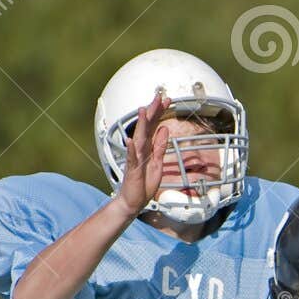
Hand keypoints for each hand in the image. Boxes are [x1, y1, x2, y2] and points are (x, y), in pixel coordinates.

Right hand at [116, 93, 171, 216]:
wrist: (133, 201)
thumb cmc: (144, 183)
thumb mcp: (158, 163)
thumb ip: (160, 146)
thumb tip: (165, 129)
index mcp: (148, 148)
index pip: (154, 126)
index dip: (160, 113)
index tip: (167, 100)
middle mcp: (140, 150)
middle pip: (146, 127)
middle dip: (153, 112)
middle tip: (158, 97)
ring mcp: (136, 159)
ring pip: (139, 139)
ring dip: (141, 125)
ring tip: (143, 110)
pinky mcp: (132, 171)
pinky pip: (132, 159)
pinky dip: (132, 150)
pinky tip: (131, 141)